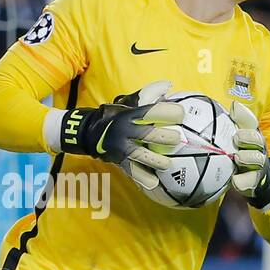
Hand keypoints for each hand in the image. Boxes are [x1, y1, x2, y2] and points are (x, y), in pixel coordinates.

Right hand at [59, 79, 183, 189]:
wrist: (89, 132)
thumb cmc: (116, 115)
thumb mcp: (128, 102)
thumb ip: (148, 94)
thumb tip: (168, 85)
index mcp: (130, 114)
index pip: (151, 111)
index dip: (168, 112)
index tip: (180, 114)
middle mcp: (126, 130)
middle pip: (148, 134)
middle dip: (165, 137)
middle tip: (177, 139)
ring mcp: (122, 147)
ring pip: (141, 155)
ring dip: (156, 161)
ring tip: (167, 164)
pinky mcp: (119, 161)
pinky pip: (132, 171)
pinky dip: (143, 178)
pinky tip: (154, 183)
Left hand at [229, 100, 269, 208]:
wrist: (258, 185)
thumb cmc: (243, 159)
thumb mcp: (237, 143)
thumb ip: (232, 128)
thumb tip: (230, 107)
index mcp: (252, 138)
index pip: (250, 123)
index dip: (244, 115)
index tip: (234, 109)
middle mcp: (258, 149)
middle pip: (257, 139)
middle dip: (248, 136)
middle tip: (237, 137)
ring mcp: (259, 166)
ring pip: (257, 159)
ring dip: (248, 157)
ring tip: (238, 157)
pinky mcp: (255, 182)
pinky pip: (251, 181)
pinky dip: (242, 181)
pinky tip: (235, 181)